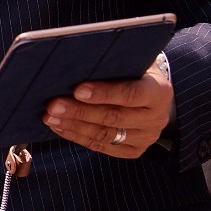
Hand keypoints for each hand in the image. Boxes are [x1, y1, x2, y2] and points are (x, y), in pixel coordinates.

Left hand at [44, 57, 171, 158]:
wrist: (154, 95)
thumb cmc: (137, 71)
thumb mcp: (135, 61)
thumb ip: (116, 62)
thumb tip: (79, 59)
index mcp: (160, 92)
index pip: (131, 94)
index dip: (103, 93)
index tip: (77, 90)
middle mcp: (156, 118)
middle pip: (114, 117)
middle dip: (80, 111)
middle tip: (53, 105)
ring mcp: (146, 137)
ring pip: (105, 135)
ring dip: (74, 126)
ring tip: (50, 116)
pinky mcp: (134, 150)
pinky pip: (101, 146)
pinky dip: (77, 136)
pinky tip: (60, 127)